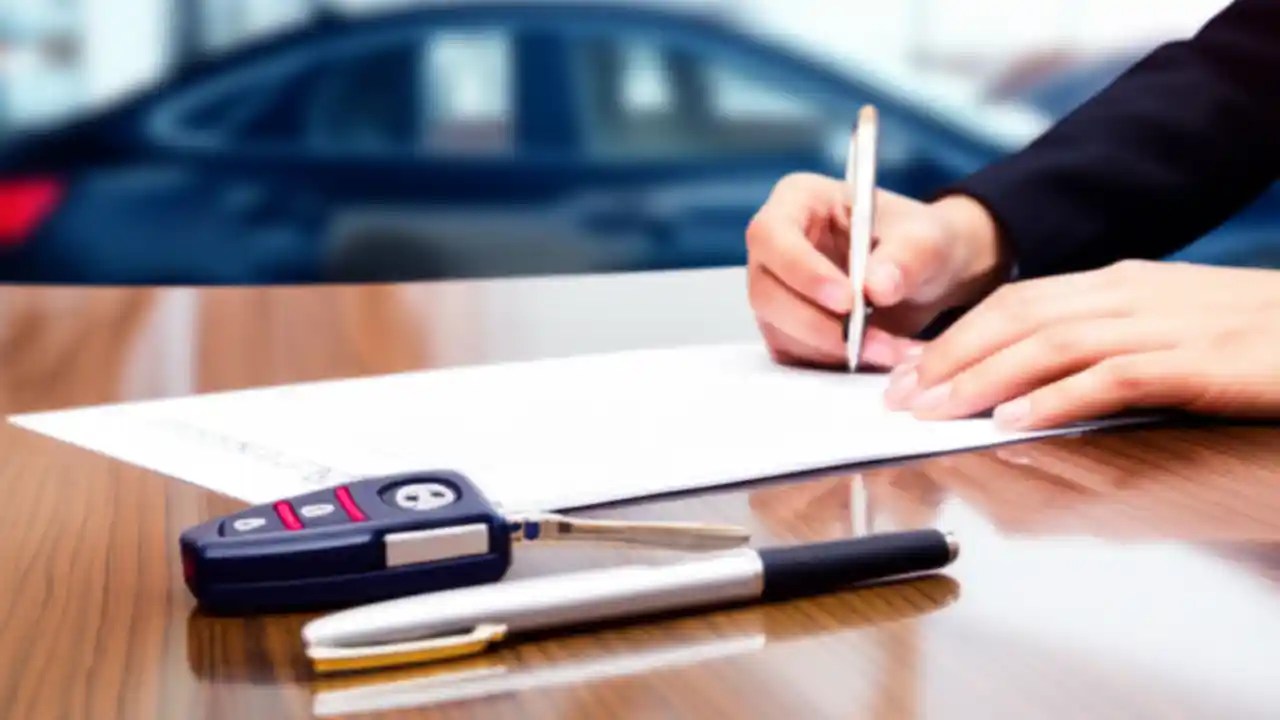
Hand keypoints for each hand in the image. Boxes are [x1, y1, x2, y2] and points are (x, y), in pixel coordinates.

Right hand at [745, 173, 1007, 367]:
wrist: (925, 275)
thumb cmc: (918, 240)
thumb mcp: (925, 239)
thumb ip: (904, 258)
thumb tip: (876, 287)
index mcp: (797, 201)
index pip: (772, 235)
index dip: (802, 271)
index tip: (848, 300)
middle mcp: (775, 246)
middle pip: (766, 291)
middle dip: (818, 324)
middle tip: (870, 340)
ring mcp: (775, 290)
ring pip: (778, 328)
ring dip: (831, 348)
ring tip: (887, 351)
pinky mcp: (785, 327)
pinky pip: (792, 353)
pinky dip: (831, 361)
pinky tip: (872, 356)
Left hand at [886, 260, 1279, 428]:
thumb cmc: (1249, 333)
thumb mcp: (1164, 322)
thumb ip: (1100, 340)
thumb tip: (1028, 378)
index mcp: (1118, 283)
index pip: (1016, 301)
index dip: (956, 337)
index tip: (911, 372)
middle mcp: (1129, 295)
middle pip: (1017, 318)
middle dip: (949, 358)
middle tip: (899, 397)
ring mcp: (1162, 326)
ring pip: (1050, 345)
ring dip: (983, 380)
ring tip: (935, 410)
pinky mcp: (1195, 363)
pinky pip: (1110, 378)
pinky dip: (1057, 400)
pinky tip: (1016, 421)